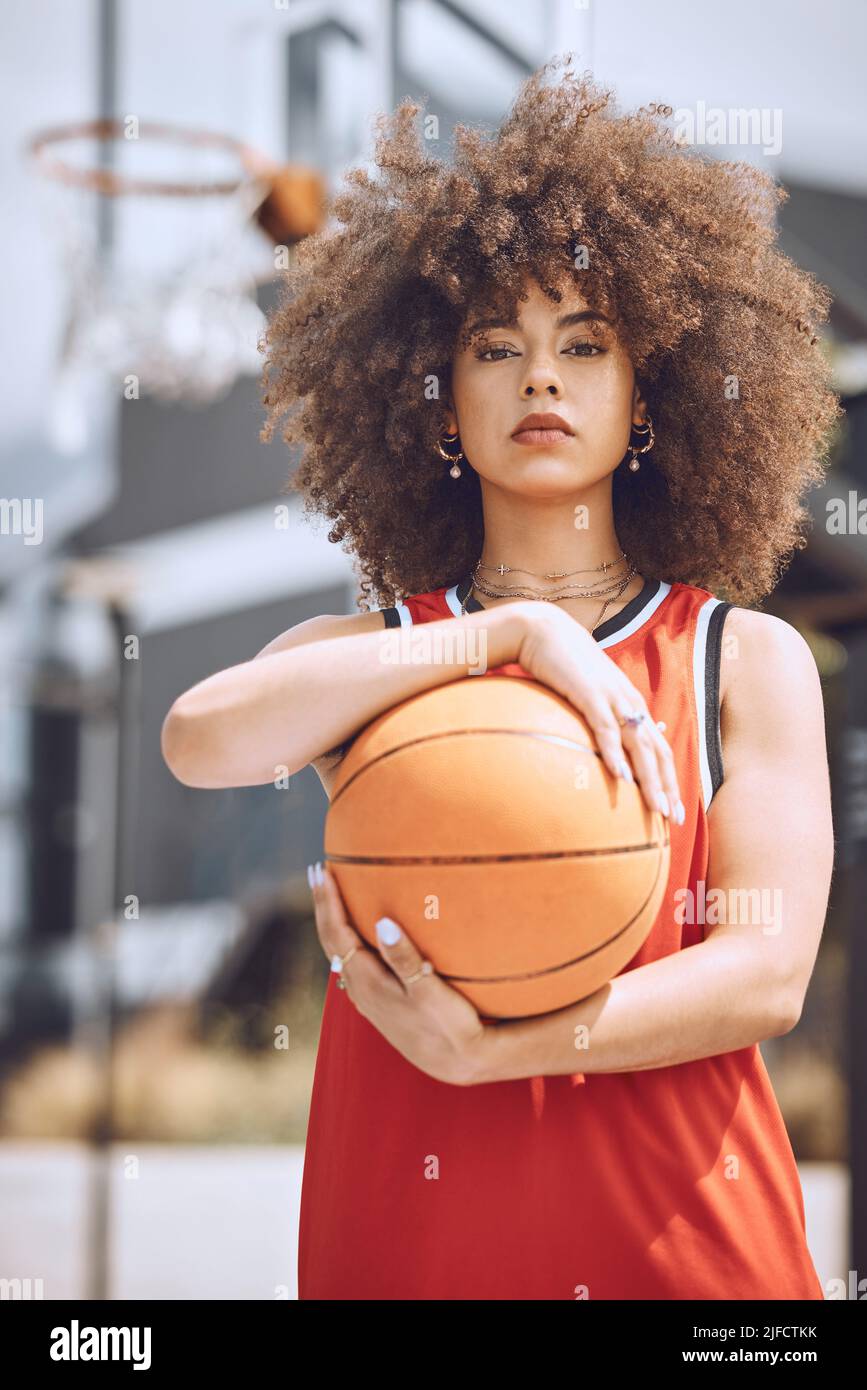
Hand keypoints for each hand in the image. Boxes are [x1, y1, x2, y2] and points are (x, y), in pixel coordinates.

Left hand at [307, 860, 491, 1085]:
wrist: (458, 1063)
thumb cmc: (450, 1025)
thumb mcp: (431, 991)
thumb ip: (406, 958)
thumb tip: (382, 922)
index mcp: (369, 982)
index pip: (337, 934)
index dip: (328, 902)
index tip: (321, 870)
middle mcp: (361, 990)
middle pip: (331, 941)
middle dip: (324, 906)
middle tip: (317, 872)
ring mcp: (369, 998)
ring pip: (340, 952)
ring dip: (334, 922)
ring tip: (333, 895)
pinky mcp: (380, 1003)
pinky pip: (354, 963)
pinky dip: (348, 940)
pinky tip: (358, 934)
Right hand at [514, 601, 682, 821]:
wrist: (544, 631)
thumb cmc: (563, 664)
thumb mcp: (589, 692)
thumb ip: (601, 716)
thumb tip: (604, 744)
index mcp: (631, 704)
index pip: (659, 748)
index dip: (669, 779)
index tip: (672, 809)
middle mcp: (629, 703)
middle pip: (657, 752)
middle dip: (667, 787)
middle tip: (672, 819)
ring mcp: (612, 699)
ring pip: (639, 746)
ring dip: (649, 780)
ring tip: (655, 808)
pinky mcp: (590, 695)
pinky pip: (606, 730)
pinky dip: (615, 754)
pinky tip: (620, 777)